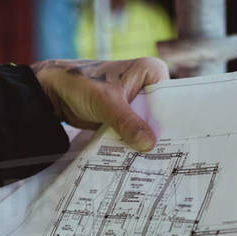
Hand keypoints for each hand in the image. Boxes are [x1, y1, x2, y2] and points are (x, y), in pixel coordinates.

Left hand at [31, 58, 168, 152]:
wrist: (56, 91)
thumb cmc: (80, 84)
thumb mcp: (106, 103)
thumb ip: (127, 123)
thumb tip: (148, 145)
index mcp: (151, 72)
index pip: (172, 98)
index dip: (175, 120)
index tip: (181, 142)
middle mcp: (148, 85)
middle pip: (162, 114)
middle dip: (160, 134)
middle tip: (169, 158)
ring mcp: (137, 101)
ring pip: (149, 125)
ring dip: (147, 142)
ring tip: (155, 163)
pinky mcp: (127, 115)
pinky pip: (136, 131)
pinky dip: (134, 143)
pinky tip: (139, 160)